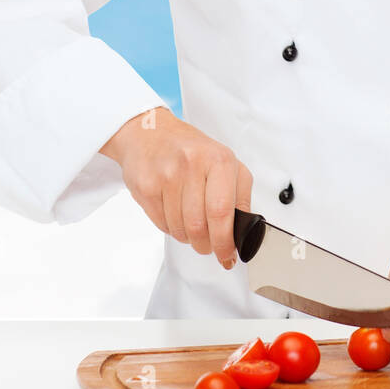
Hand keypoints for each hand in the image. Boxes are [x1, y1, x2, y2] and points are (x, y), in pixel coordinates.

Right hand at [100, 107, 252, 268]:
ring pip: (180, 229)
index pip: (222, 211)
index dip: (225, 241)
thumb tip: (244, 234)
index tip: (227, 255)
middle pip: (199, 226)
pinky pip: (162, 225)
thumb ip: (239, 196)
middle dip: (206, 245)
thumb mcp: (225, 163)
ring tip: (189, 223)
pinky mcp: (145, 186)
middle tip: (208, 246)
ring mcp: (165, 175)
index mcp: (218, 159)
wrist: (150, 132)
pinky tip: (173, 213)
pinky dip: (171, 228)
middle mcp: (191, 164)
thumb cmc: (191, 150)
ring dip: (187, 237)